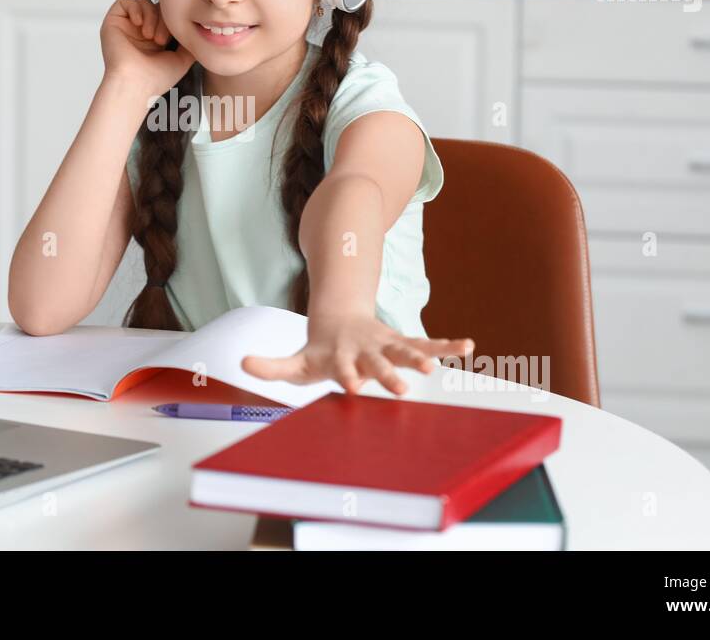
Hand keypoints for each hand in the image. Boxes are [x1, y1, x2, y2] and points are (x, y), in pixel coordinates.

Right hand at [100, 0, 195, 99]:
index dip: (172, 21)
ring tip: (150, 36)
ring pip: (143, 2)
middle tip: (161, 40)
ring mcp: (126, 26)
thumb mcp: (182, 59)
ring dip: (151, 16)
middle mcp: (139, 32)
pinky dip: (135, 9)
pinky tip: (139, 24)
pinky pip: (124, 1)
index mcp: (154, 40)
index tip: (174, 37)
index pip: (166, 16)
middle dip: (163, 20)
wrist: (137, 84)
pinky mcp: (113, 22)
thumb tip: (198, 30)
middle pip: (156, 6)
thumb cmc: (155, 78)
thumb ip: (190, 42)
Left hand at [241, 310, 474, 396]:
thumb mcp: (295, 361)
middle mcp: (364, 349)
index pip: (342, 367)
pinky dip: (446, 345)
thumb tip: (241, 364)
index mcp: (340, 356)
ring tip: (435, 369)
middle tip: (401, 390)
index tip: (353, 387)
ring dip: (420, 358)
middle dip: (388, 375)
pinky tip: (468, 345)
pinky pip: (426, 344)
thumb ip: (272, 366)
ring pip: (405, 350)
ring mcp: (384, 344)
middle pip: (377, 362)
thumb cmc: (318, 350)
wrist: (337, 318)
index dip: (347, 376)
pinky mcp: (400, 342)